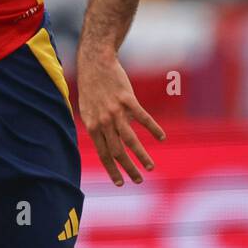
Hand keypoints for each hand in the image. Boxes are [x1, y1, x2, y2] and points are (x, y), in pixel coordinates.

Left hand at [77, 46, 164, 185]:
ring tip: (150, 167)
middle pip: (117, 151)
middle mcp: (103, 122)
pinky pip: (143, 118)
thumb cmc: (91, 87)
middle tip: (139, 181)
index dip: (112, 170)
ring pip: (130, 139)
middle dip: (128, 169)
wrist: (95, 63)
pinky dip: (153, 128)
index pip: (103, 154)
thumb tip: (104, 143)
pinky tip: (161, 137)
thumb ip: (96, 127)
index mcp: (92, 126)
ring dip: (141, 156)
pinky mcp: (127, 100)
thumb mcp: (86, 110)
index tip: (120, 183)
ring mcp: (115, 111)